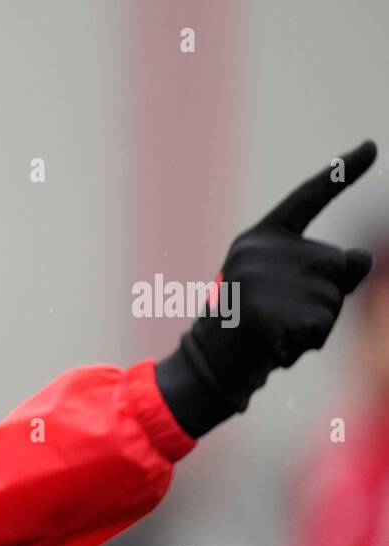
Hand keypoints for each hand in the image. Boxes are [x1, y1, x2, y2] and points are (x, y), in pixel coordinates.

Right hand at [156, 140, 376, 438]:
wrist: (207, 366)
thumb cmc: (250, 329)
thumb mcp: (287, 291)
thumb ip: (326, 272)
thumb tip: (362, 256)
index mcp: (260, 239)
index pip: (307, 199)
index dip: (341, 173)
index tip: (370, 146)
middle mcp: (261, 251)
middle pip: (338, 265)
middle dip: (327, 299)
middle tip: (281, 319)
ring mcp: (262, 279)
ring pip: (335, 300)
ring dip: (318, 326)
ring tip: (277, 334)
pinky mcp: (268, 310)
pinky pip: (321, 327)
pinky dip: (306, 344)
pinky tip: (274, 347)